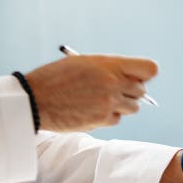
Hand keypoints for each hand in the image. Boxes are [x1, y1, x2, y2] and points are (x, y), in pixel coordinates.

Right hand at [25, 55, 157, 131]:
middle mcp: (112, 82)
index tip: (132, 77)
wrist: (33, 99)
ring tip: (98, 101)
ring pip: (132, 107)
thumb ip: (107, 68)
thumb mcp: (81, 63)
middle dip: (129, 92)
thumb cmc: (53, 79)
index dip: (142, 74)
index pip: (149, 69)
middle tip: (109, 91)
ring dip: (119, 106)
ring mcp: (108, 102)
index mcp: (107, 64)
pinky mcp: (102, 119)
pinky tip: (88, 110)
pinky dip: (106, 117)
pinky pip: (116, 119)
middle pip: (141, 90)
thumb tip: (128, 78)